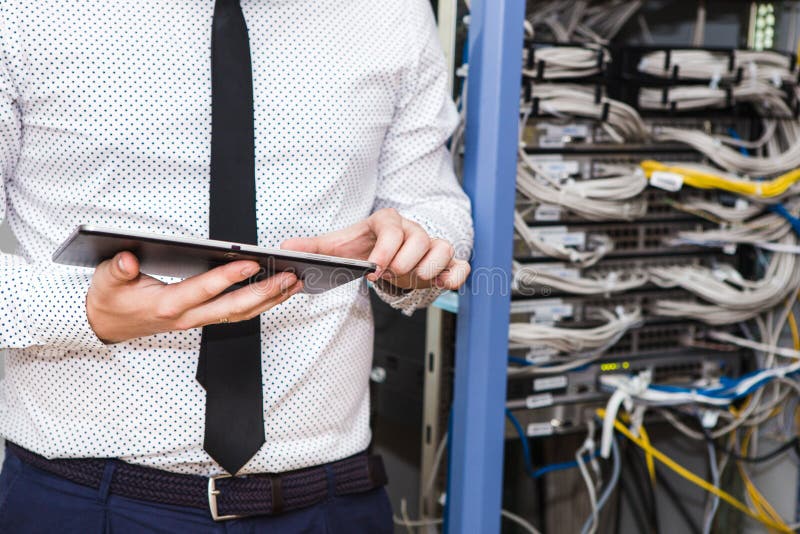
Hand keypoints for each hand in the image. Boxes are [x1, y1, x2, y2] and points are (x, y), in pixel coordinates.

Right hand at [86, 251, 302, 343]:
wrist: (107, 324)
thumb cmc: (110, 299)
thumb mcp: (107, 280)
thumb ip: (118, 269)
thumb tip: (128, 260)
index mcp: (166, 305)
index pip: (203, 290)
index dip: (228, 277)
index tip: (252, 262)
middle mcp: (187, 317)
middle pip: (233, 307)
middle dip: (264, 292)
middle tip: (289, 276)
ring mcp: (197, 320)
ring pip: (240, 313)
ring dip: (269, 299)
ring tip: (293, 282)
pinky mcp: (202, 319)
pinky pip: (236, 313)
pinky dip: (259, 303)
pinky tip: (276, 290)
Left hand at [281, 208, 469, 290]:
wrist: (387, 255)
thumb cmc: (364, 248)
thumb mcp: (338, 247)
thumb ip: (313, 248)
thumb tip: (286, 248)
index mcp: (387, 223)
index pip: (391, 226)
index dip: (385, 248)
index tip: (373, 269)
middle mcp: (413, 231)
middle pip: (419, 239)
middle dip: (404, 262)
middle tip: (390, 275)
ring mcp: (432, 245)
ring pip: (443, 249)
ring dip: (429, 269)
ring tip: (413, 279)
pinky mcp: (446, 263)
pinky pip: (461, 265)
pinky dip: (456, 276)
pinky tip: (445, 286)